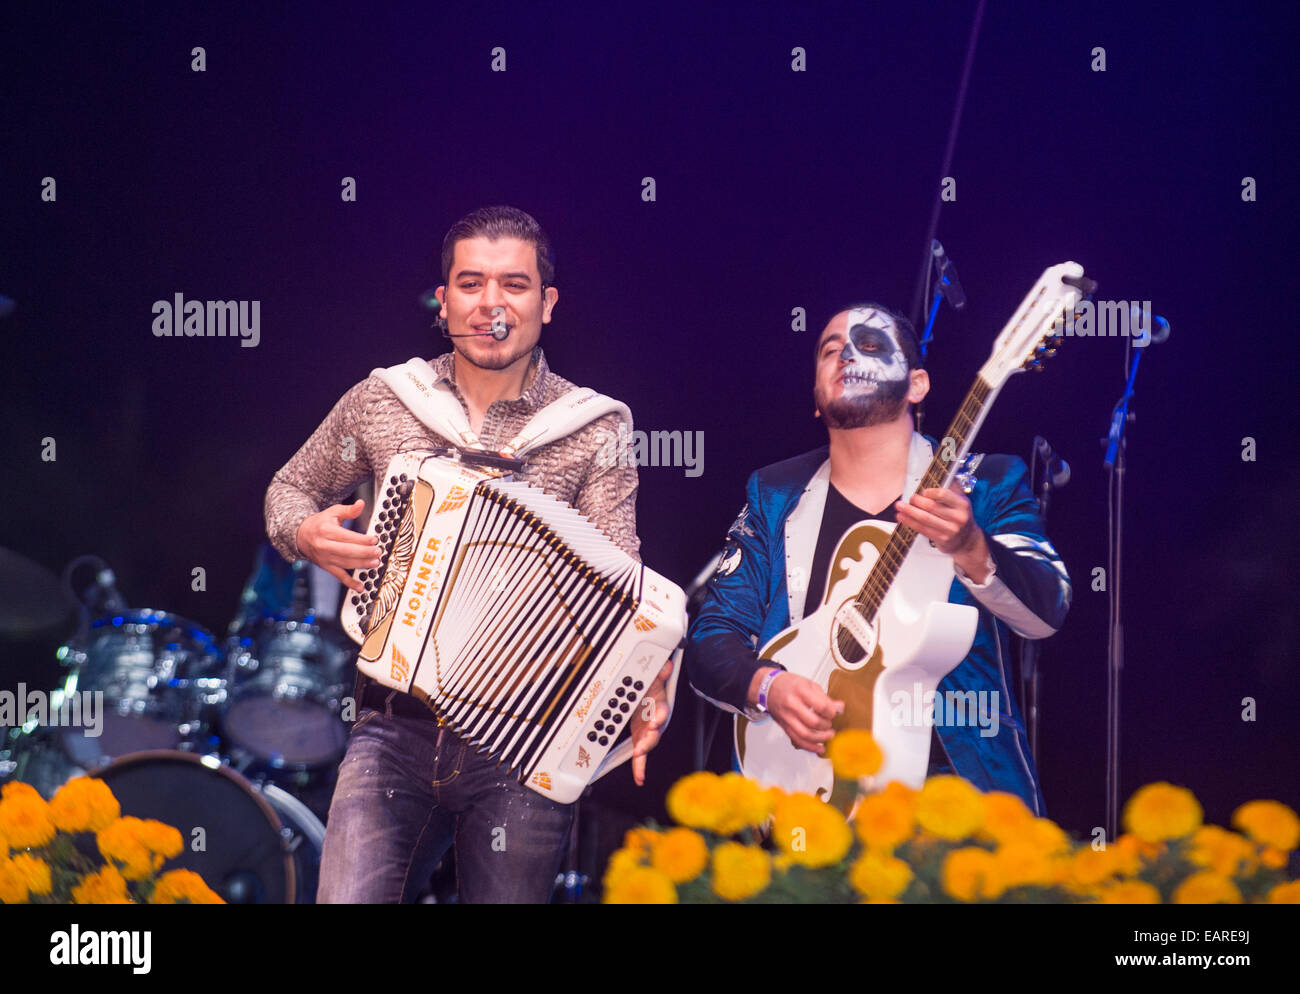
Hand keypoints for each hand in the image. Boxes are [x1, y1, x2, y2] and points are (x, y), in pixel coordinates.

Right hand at [295, 499, 378, 592]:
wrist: (301, 535)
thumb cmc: (320, 523)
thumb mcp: (332, 512)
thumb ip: (348, 510)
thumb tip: (361, 504)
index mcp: (326, 530)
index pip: (346, 537)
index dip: (361, 539)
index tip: (374, 540)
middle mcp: (324, 545)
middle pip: (347, 551)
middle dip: (364, 553)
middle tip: (377, 552)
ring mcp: (324, 558)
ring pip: (345, 564)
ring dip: (361, 565)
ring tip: (375, 564)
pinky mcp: (325, 566)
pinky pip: (339, 576)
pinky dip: (350, 583)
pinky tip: (360, 587)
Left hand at [628, 659, 673, 785]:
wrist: (647, 696)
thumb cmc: (651, 689)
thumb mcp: (653, 679)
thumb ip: (659, 673)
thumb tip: (665, 665)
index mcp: (659, 706)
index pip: (662, 711)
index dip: (659, 717)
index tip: (654, 722)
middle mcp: (656, 721)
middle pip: (656, 732)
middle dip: (650, 740)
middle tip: (642, 746)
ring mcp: (648, 732)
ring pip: (648, 744)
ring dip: (643, 753)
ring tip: (637, 760)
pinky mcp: (641, 740)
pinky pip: (641, 755)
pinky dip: (639, 768)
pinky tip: (639, 778)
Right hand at [763, 670, 842, 754]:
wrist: (769, 688)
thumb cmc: (789, 684)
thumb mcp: (809, 684)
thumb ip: (824, 697)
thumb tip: (839, 707)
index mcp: (800, 690)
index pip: (821, 706)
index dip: (831, 712)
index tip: (834, 712)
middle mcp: (792, 704)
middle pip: (813, 722)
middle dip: (826, 725)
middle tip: (830, 723)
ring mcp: (787, 717)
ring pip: (805, 734)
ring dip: (820, 738)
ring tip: (829, 736)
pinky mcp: (784, 726)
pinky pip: (797, 740)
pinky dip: (810, 747)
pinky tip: (819, 748)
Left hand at [895, 485, 989, 575]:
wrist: (968, 540)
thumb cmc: (960, 517)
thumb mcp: (961, 501)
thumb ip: (951, 488)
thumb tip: (939, 474)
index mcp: (962, 504)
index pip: (944, 494)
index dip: (930, 492)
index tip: (923, 491)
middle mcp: (957, 517)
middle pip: (931, 507)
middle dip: (916, 501)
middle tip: (909, 498)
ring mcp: (950, 529)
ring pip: (925, 518)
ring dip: (909, 511)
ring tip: (899, 506)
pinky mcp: (941, 539)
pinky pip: (922, 529)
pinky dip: (910, 522)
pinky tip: (902, 517)